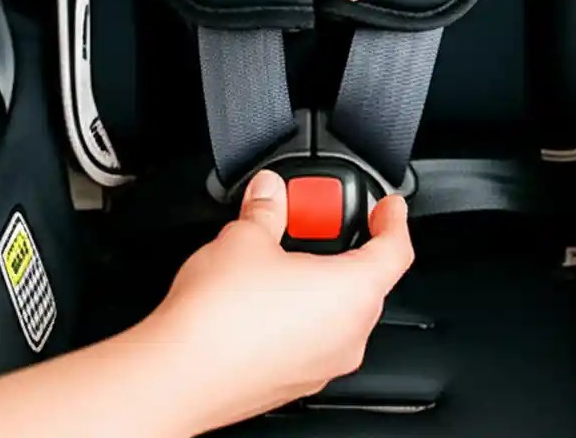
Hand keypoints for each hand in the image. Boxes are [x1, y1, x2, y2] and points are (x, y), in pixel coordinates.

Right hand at [145, 170, 413, 433]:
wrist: (180, 375)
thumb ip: (267, 209)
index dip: (395, 222)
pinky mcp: (297, 382)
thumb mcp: (245, 238)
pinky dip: (302, 316)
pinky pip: (315, 340)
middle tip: (322, 223)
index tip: (389, 208)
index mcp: (352, 292)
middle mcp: (349, 334)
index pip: (396, 251)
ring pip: (340, 315)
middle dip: (348, 249)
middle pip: (368, 283)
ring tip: (285, 259)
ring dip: (322, 285)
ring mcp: (325, 364)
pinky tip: (267, 301)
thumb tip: (270, 192)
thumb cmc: (219, 316)